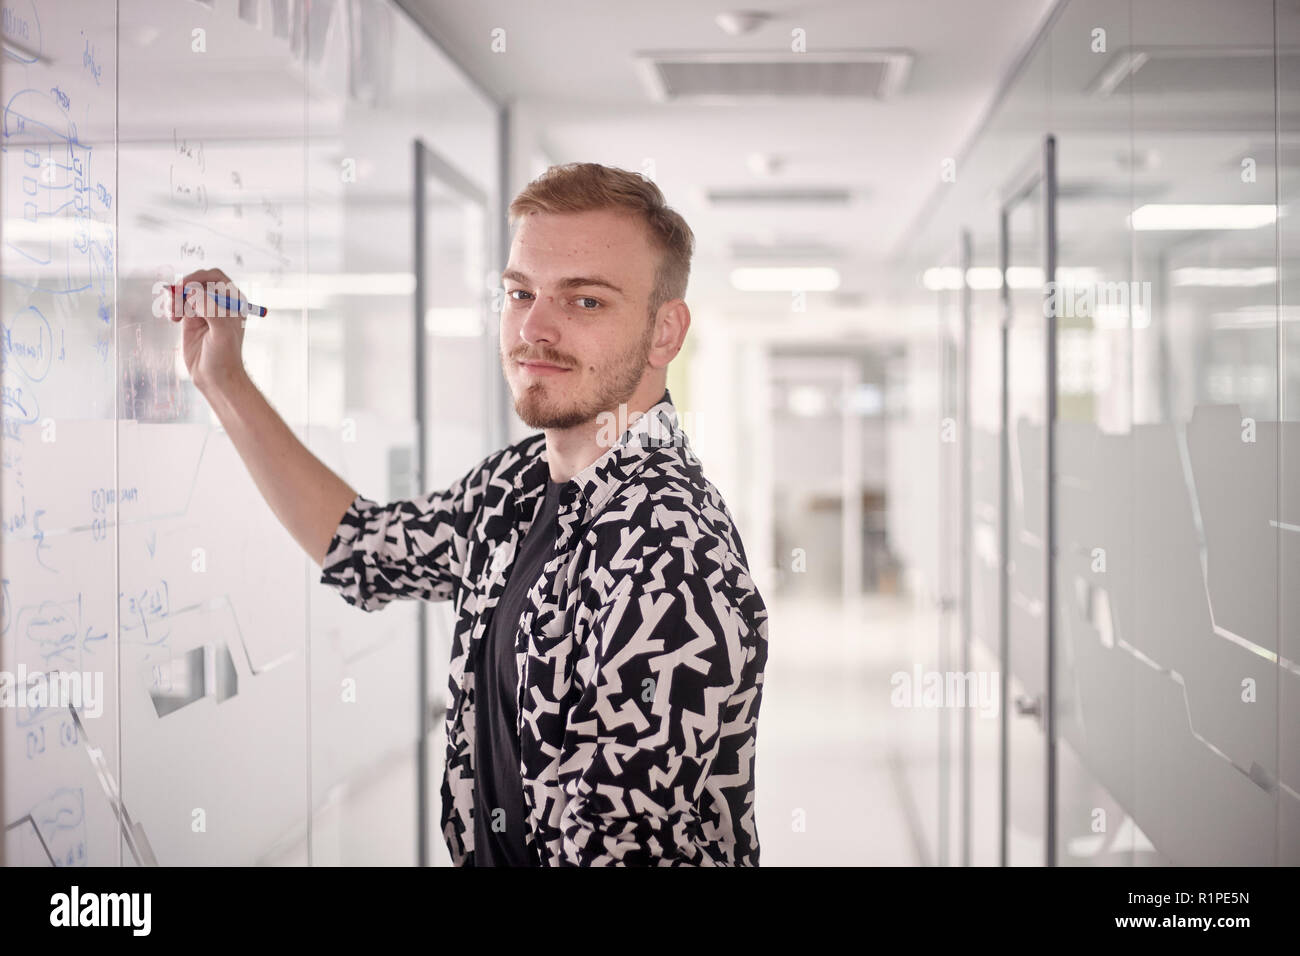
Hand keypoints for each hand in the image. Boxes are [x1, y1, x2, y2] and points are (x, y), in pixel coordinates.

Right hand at [170, 268, 248, 391]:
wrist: (215, 378)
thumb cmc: (224, 356)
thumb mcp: (222, 332)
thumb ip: (210, 310)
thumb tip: (193, 292)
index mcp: (234, 301)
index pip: (216, 277)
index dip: (199, 277)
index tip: (185, 287)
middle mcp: (220, 303)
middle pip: (197, 281)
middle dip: (184, 288)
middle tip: (175, 302)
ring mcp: (204, 310)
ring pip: (185, 292)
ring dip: (175, 298)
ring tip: (173, 315)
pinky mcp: (191, 319)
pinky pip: (177, 304)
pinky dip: (171, 307)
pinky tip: (172, 319)